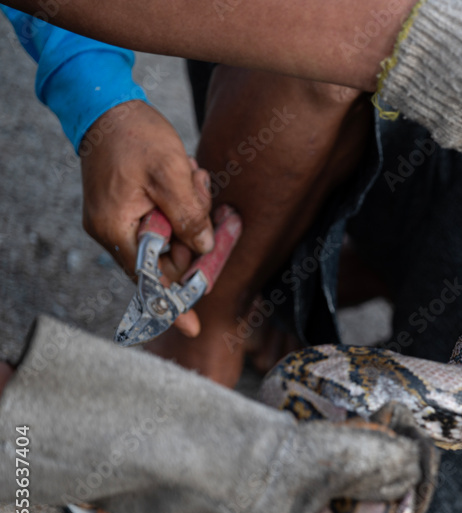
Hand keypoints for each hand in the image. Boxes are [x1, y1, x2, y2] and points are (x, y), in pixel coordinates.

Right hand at [80, 100, 213, 334]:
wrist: (108, 106)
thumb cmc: (135, 136)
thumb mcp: (170, 173)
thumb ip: (188, 215)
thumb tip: (205, 248)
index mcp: (116, 229)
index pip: (150, 279)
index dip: (175, 302)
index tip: (193, 328)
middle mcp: (114, 231)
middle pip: (169, 259)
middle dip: (199, 238)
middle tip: (225, 216)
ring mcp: (122, 221)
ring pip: (174, 237)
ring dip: (194, 212)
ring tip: (194, 177)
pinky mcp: (133, 208)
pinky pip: (168, 220)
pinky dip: (185, 205)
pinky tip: (190, 178)